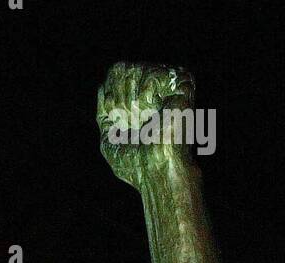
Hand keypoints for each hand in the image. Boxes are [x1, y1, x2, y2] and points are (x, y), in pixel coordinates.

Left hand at [97, 62, 194, 188]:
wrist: (156, 171)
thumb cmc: (136, 163)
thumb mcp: (109, 136)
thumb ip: (104, 112)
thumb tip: (102, 87)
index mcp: (141, 98)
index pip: (116, 73)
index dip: (109, 96)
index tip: (117, 121)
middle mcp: (155, 87)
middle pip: (122, 68)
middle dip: (118, 99)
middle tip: (131, 122)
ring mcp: (168, 84)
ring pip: (135, 69)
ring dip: (130, 101)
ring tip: (142, 120)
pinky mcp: (182, 84)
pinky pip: (152, 73)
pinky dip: (145, 96)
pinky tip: (153, 112)